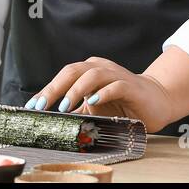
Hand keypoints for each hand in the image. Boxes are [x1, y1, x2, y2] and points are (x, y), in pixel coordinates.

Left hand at [26, 56, 176, 132]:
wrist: (156, 101)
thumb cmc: (122, 104)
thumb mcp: (95, 109)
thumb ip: (77, 111)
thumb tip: (52, 120)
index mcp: (89, 70)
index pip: (64, 76)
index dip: (47, 90)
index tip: (31, 106)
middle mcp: (100, 68)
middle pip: (73, 71)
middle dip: (55, 88)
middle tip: (41, 105)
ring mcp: (116, 75)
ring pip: (92, 74)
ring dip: (76, 90)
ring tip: (64, 106)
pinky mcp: (130, 86)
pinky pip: (115, 85)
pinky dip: (103, 93)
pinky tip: (92, 102)